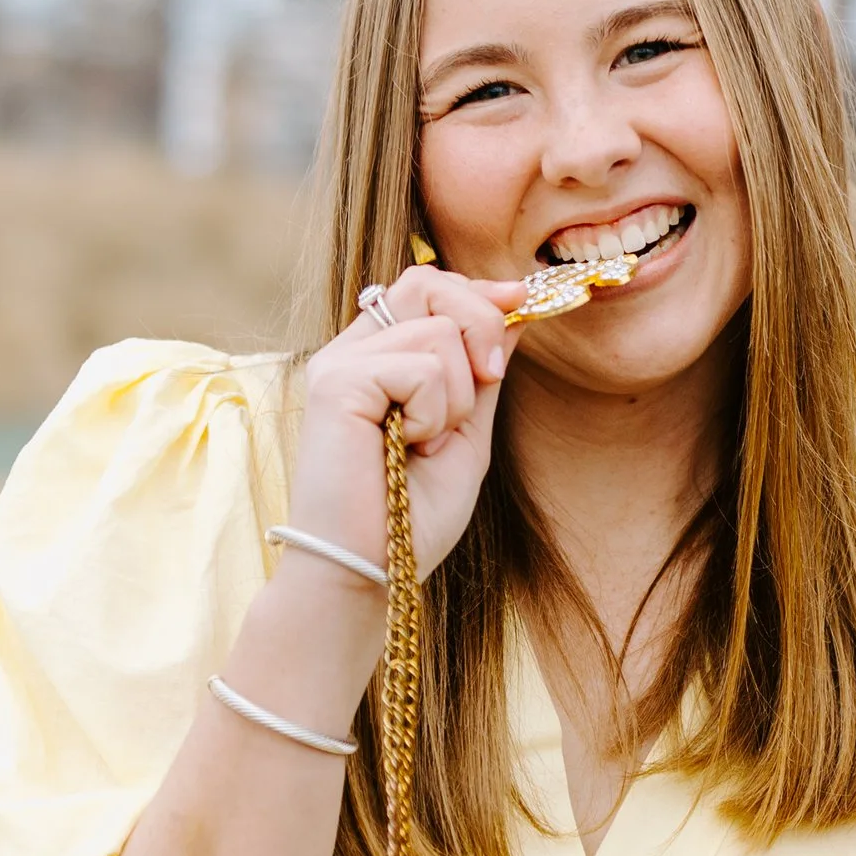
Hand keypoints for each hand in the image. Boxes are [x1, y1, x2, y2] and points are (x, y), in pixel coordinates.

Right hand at [286, 266, 521, 581]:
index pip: (426, 288)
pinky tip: (407, 449)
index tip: (520, 302)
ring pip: (435, 329)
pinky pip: (419, 367)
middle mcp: (352, 352)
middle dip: (480, 322)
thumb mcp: (467, 432)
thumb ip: (483, 371)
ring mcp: (339, 364)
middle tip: (488, 379)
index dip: (478, 292)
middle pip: (427, 283)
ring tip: (427, 444)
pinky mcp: (335, 384)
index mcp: (377, 359)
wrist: (368, 571)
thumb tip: (513, 304)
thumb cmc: (411, 516)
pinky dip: (434, 413)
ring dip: (458, 395)